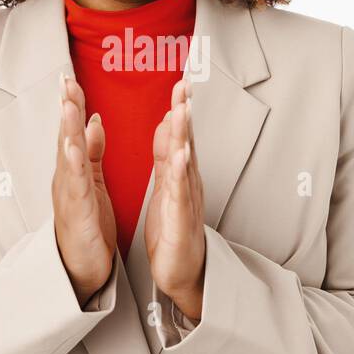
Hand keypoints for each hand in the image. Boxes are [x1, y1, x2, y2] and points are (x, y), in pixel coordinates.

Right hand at [52, 73, 116, 306]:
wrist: (81, 268)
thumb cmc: (87, 226)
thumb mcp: (91, 182)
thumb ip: (91, 152)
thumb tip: (92, 121)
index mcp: (73, 170)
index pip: (72, 130)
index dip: (72, 103)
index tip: (71, 77)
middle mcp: (66, 178)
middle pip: (65, 136)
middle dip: (65, 107)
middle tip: (65, 80)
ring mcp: (68, 194)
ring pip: (67, 155)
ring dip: (67, 128)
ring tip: (68, 103)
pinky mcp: (77, 212)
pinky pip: (76, 185)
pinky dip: (74, 163)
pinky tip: (73, 146)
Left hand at [145, 76, 205, 319]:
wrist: (183, 272)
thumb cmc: (174, 230)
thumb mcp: (167, 185)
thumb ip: (166, 154)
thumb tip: (167, 122)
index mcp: (180, 174)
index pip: (180, 134)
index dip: (180, 107)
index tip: (179, 80)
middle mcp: (188, 183)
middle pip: (186, 141)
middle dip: (185, 112)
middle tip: (184, 84)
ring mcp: (187, 201)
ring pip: (185, 163)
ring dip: (184, 135)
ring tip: (183, 110)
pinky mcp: (180, 221)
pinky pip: (180, 194)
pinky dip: (181, 174)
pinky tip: (181, 156)